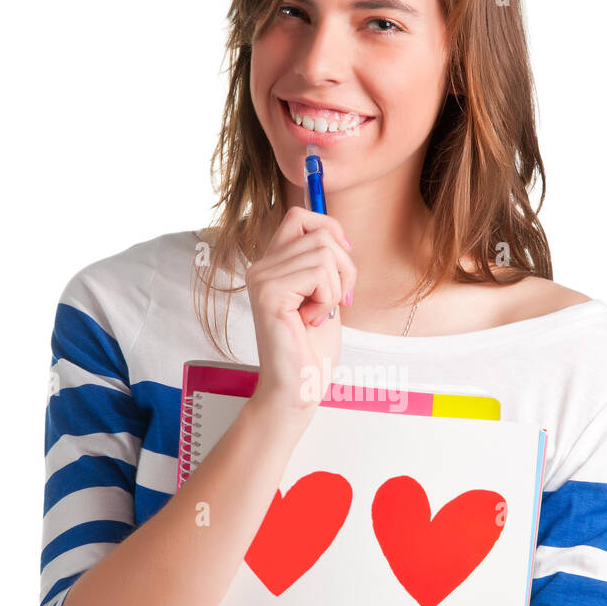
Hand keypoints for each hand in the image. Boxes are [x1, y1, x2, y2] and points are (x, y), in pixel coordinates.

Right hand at [245, 206, 356, 416]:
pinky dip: (327, 299)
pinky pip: (318, 274)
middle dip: (345, 268)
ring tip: (319, 314)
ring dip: (335, 288)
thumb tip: (338, 235)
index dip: (330, 231)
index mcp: (272, 265)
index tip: (342, 263)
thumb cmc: (311, 351)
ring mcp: (262, 278)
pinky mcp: (269, 294)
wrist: (298, 388)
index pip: (301, 217)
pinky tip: (311, 321)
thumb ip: (324, 264)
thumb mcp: (324, 295)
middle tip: (337, 302)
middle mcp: (261, 267)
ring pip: (323, 252)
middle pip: (321, 233)